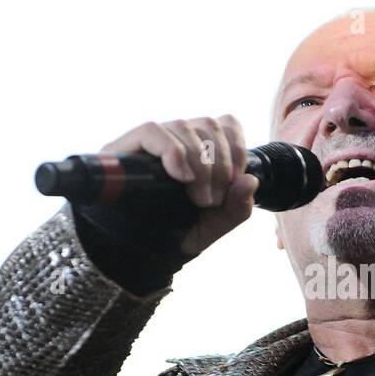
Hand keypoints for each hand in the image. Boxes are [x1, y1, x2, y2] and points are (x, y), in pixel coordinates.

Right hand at [98, 114, 258, 258]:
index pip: (224, 123)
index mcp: (198, 150)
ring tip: (199, 198)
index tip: (236, 178)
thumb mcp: (214, 225)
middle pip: (208, 125)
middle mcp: (175, 140)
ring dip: (200, 164)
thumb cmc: (174, 234)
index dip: (235, 144)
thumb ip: (237, 207)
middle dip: (219, 164)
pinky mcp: (124, 148)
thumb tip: (250, 181)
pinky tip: (181, 177)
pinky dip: (173, 151)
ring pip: (183, 126)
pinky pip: (153, 131)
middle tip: (212, 200)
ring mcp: (149, 142)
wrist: (135, 252)